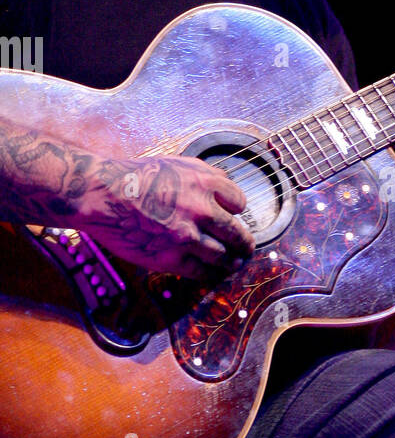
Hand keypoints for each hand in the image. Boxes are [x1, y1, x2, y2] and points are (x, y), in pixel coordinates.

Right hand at [75, 153, 255, 278]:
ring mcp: (188, 237)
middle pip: (238, 234)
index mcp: (206, 184)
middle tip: (246, 249)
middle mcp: (203, 211)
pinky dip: (209, 274)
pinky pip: (201, 272)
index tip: (235, 217)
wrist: (104, 194)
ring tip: (233, 264)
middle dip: (245, 244)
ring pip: (224, 257)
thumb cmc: (136, 177)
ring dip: (231, 262)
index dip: (237, 211)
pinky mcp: (172, 258)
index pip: (240, 202)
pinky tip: (211, 273)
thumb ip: (206, 175)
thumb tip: (226, 187)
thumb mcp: (177, 163)